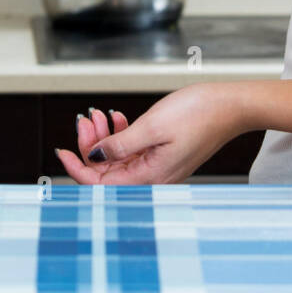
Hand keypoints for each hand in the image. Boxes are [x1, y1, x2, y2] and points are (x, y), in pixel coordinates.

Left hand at [54, 84, 244, 185]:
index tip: (62, 151)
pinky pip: (132, 151)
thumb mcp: (152, 126)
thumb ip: (120, 145)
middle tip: (87, 118)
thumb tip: (93, 159)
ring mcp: (159, 166)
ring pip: (118, 159)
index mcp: (151, 177)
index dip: (77, 170)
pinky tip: (117, 119)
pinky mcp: (163, 154)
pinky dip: (120, 134)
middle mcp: (154, 177)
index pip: (102, 186)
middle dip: (91, 145)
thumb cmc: (199, 114)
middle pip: (107, 172)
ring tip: (100, 114)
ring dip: (104, 137)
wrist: (229, 106)